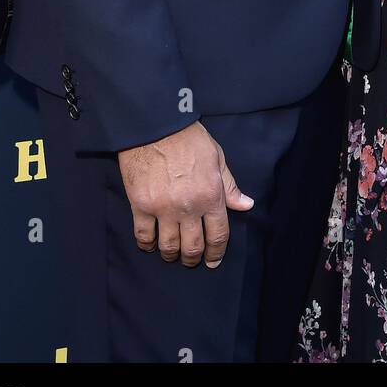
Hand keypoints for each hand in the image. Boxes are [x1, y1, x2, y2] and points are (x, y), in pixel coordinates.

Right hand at [117, 121, 253, 267]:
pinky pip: (143, 235)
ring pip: (169, 246)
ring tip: (172, 255)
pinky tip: (150, 245)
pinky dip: (147, 245)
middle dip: (194, 258)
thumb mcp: (217, 157)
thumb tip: (246, 205)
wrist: (155, 125)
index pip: (218, 235)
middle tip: (192, 260)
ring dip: (172, 255)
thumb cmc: (189, 138)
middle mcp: (188, 207)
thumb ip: (229, 186)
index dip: (216, 253)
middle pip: (193, 247)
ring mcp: (163, 208)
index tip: (213, 261)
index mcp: (211, 195)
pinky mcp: (140, 205)